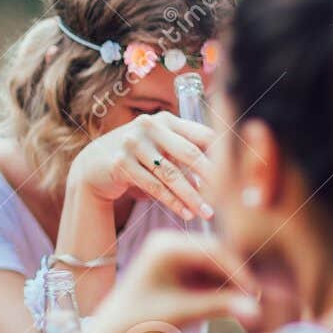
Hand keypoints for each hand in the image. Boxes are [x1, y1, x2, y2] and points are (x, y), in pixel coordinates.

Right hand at [69, 112, 214, 222]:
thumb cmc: (138, 157)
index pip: (201, 134)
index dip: (222, 154)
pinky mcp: (120, 163)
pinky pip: (152, 186)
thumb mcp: (161, 148)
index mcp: (166, 119)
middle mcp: (149, 126)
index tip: (238, 174)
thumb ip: (185, 155)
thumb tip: (222, 176)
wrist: (94, 164)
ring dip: (191, 196)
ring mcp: (132, 143)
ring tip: (206, 213)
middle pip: (188, 153)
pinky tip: (184, 213)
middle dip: (210, 177)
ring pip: (170, 174)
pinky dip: (171, 202)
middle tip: (227, 196)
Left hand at [88, 231, 261, 332]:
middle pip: (219, 256)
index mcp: (164, 246)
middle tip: (257, 307)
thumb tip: (258, 311)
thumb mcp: (182, 314)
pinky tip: (234, 310)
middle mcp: (168, 244)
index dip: (239, 273)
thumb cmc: (138, 327)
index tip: (257, 298)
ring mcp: (172, 258)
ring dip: (232, 287)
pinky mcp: (176, 273)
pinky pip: (208, 278)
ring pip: (216, 268)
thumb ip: (221, 307)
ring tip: (248, 313)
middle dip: (238, 280)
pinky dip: (221, 292)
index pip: (215, 251)